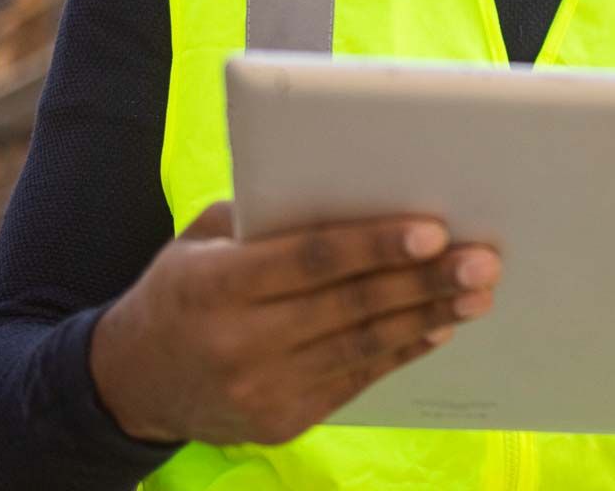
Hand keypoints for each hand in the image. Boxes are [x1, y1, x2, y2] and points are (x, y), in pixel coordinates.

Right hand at [89, 199, 501, 445]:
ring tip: (477, 293)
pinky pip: (356, 380)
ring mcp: (262, 391)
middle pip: (349, 307)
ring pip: (362, 348)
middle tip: (482, 260)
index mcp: (214, 286)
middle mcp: (238, 343)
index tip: (434, 231)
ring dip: (427, 317)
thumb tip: (350, 191)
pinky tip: (438, 325)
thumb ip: (263, 217)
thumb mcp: (198, 241)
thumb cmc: (180, 291)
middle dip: (423, 281)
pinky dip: (402, 350)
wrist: (133, 384)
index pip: (310, 261)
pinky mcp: (283, 423)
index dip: (375, 246)